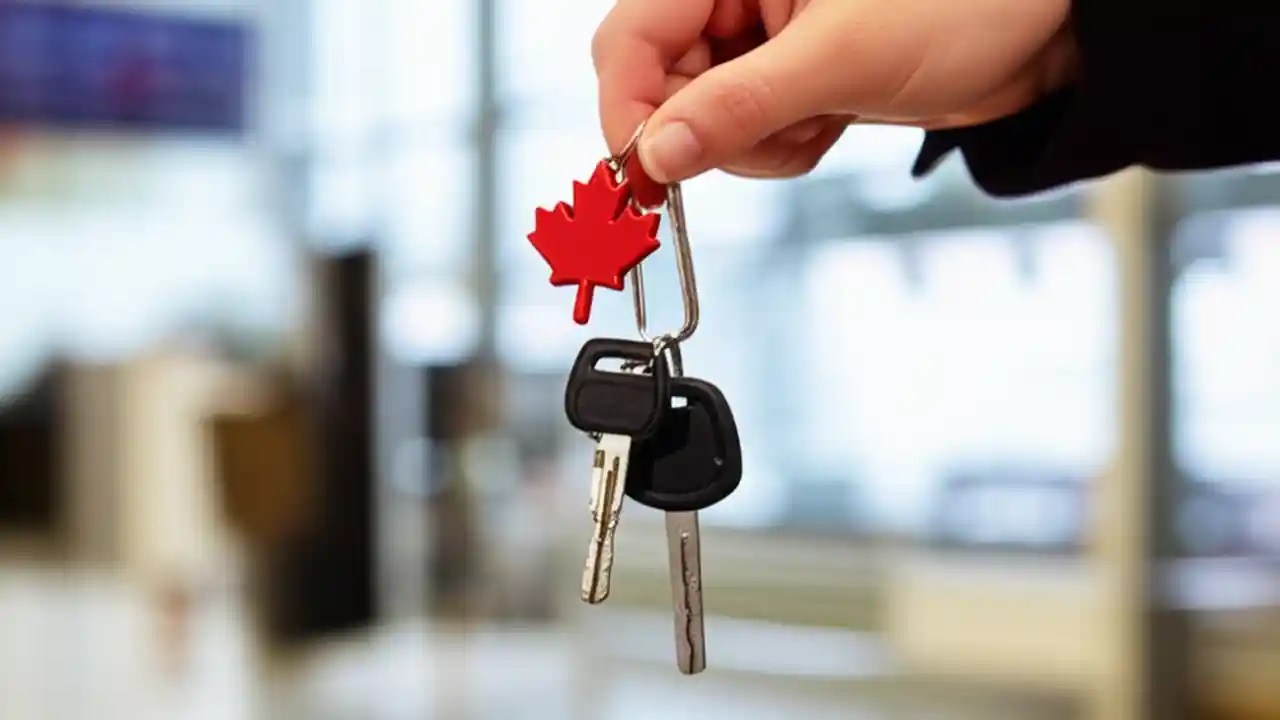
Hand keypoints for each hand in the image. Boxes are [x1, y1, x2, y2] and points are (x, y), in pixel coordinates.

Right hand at [593, 0, 1077, 182]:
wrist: (1044, 33)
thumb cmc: (966, 3)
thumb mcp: (843, 57)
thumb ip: (740, 105)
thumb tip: (657, 154)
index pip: (633, 39)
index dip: (629, 110)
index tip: (645, 173)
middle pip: (660, 84)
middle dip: (706, 130)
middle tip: (769, 140)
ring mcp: (761, 40)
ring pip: (701, 119)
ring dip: (753, 144)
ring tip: (819, 121)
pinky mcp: (788, 78)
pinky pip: (746, 133)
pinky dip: (781, 147)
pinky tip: (830, 123)